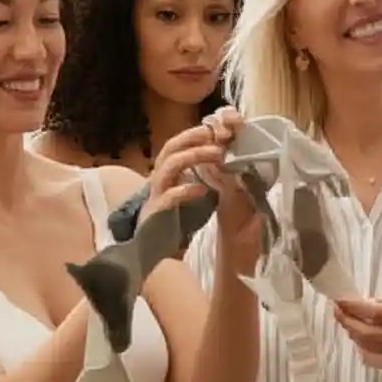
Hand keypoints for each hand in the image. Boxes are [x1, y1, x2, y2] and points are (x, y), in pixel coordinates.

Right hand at [141, 106, 255, 232]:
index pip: (178, 144)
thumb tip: (227, 159)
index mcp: (167, 173)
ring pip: (169, 166)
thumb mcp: (192, 194)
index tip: (218, 128)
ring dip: (193, 156)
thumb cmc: (176, 222)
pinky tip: (201, 189)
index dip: (196, 134)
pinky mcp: (155, 213)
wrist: (154, 252)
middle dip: (193, 137)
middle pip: (171, 147)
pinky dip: (184, 190)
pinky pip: (168, 197)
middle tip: (217, 134)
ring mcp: (155, 195)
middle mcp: (159, 179)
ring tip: (217, 154)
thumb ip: (204, 177)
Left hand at [334, 294, 381, 362]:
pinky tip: (358, 336)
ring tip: (345, 321)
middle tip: (338, 311)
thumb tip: (362, 304)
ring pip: (369, 346)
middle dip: (347, 322)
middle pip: (367, 333)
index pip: (374, 312)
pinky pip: (377, 354)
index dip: (353, 307)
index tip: (340, 300)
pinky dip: (363, 345)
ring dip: (352, 334)